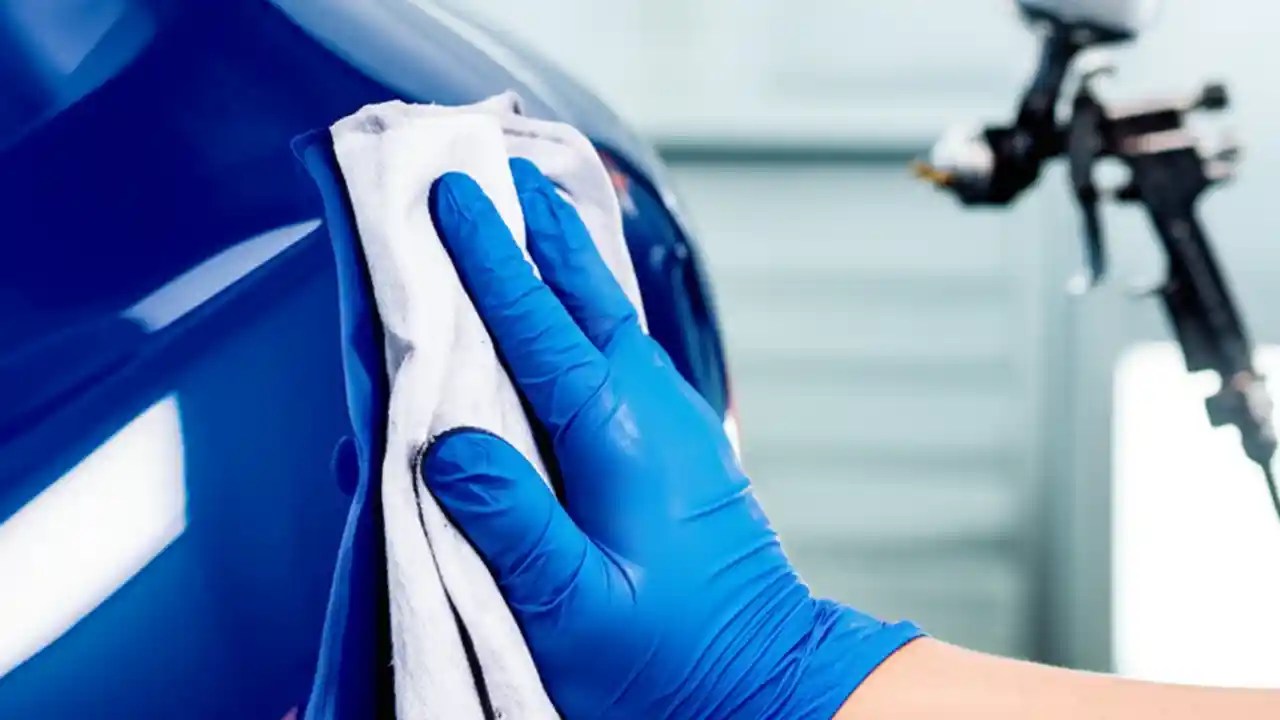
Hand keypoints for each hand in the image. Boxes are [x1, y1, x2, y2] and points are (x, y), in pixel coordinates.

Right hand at [422, 159, 920, 718]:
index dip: (489, 260)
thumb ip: (509, 519)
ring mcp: (673, 423)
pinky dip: (590, 313)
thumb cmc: (670, 657)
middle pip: (585, 298)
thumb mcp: (573, 605)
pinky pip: (624, 353)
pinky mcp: (679, 445)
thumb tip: (447, 441)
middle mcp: (651, 411)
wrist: (768, 678)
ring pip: (609, 319)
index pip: (538, 328)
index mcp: (616, 437)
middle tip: (499, 168)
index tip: (452, 197)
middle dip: (539, 231)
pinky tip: (578, 314)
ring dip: (567, 263)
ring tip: (534, 215)